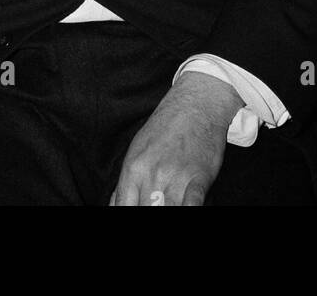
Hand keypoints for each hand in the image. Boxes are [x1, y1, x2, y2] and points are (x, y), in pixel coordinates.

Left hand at [110, 73, 241, 205]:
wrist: (196, 103)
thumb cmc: (166, 127)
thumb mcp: (138, 149)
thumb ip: (127, 180)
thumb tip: (116, 204)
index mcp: (133, 168)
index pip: (122, 206)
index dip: (126, 214)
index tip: (134, 212)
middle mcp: (152, 174)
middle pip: (145, 211)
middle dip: (148, 212)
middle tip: (153, 206)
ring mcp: (176, 176)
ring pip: (168, 210)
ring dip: (167, 210)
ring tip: (166, 206)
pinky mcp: (199, 177)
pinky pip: (192, 204)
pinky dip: (188, 209)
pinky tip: (185, 207)